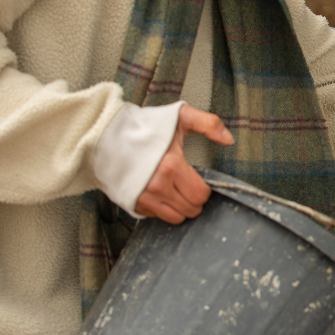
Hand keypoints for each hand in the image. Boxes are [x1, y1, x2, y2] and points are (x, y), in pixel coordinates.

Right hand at [134, 105, 234, 223]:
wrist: (106, 134)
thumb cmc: (142, 125)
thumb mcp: (179, 116)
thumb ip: (208, 124)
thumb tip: (229, 139)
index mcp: (171, 166)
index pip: (200, 195)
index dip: (205, 190)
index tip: (201, 181)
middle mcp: (157, 186)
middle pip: (190, 210)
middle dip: (195, 200)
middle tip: (191, 187)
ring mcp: (143, 197)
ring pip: (175, 218)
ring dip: (181, 208)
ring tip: (178, 192)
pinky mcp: (132, 203)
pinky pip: (156, 217)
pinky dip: (162, 209)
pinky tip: (161, 193)